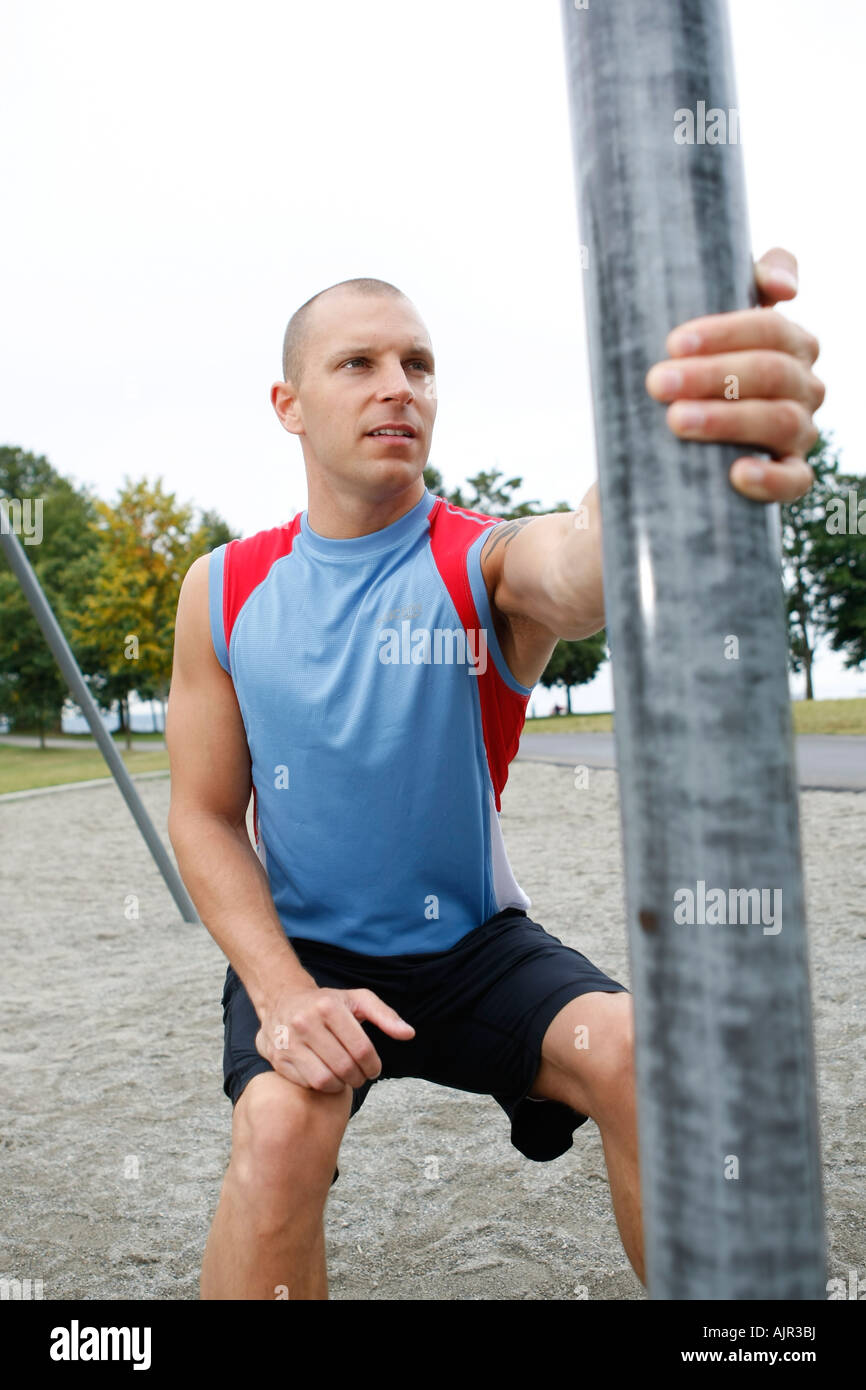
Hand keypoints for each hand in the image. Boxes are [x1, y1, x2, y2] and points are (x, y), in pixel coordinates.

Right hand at [255, 982, 414, 1092]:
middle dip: (359, 1077)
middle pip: (344, 1067)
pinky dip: (323, 1086)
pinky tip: (327, 1075)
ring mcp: (289, 1042)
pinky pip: (308, 1084)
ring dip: (341, 1085)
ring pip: (325, 1080)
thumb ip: (385, 1015)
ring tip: (345, 1077)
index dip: (373, 1065)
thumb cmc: (326, 1003)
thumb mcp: (357, 1000)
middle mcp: (306, 1023)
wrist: (281, 1001)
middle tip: (361, 1075)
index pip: (361, 1049)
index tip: (374, 1069)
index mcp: (328, 1006)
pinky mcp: (279, 1059)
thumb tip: (409, 1034)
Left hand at [645, 247, 824, 503]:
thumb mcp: (701, 329)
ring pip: (781, 421)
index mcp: (791, 345)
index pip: (771, 329)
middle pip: (772, 372)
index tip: (673, 343)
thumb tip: (785, 287)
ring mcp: (800, 433)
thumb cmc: (689, 375)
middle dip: (712, 375)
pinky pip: (795, 481)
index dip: (726, 332)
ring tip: (676, 420)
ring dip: (728, 419)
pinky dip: (770, 478)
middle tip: (657, 382)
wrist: (668, 450)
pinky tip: (738, 473)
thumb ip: (734, 282)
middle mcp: (803, 386)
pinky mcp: (790, 477)